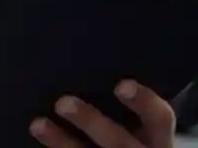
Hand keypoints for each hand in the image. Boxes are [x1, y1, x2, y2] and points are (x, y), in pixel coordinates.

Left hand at [30, 80, 175, 147]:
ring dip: (61, 142)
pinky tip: (38, 133)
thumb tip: (86, 57)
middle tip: (62, 102)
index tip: (121, 85)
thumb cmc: (131, 133)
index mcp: (157, 137)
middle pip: (119, 141)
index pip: (159, 117)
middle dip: (91, 122)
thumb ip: (121, 102)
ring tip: (38, 124)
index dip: (143, 101)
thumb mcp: (140, 125)